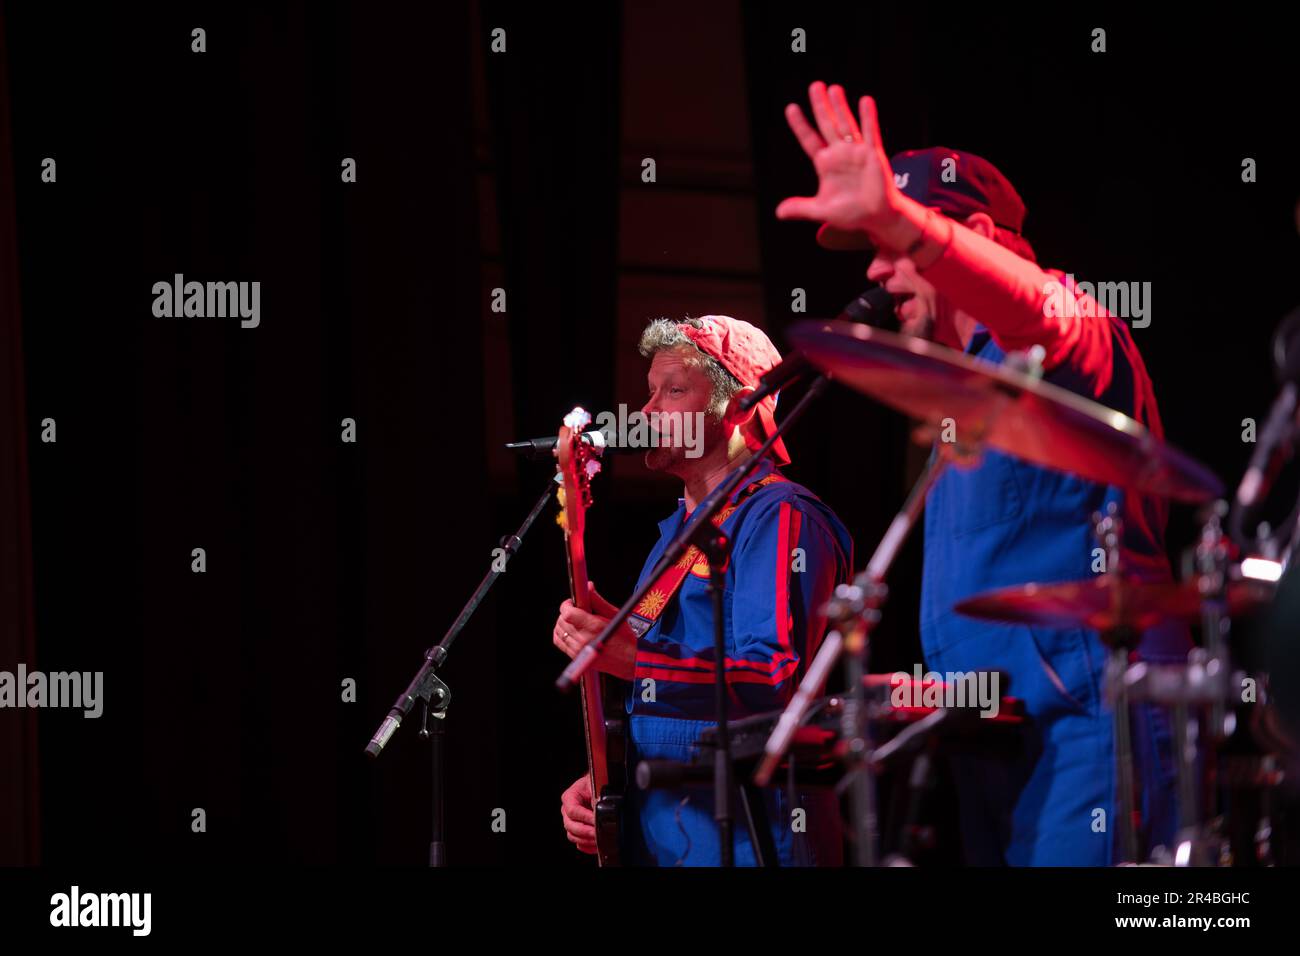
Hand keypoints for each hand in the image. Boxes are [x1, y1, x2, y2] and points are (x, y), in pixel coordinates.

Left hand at [552, 581, 636, 679]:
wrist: (629, 659)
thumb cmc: (624, 638)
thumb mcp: (614, 614)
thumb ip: (597, 600)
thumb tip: (588, 586)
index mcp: (593, 626)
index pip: (567, 613)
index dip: (567, 605)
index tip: (572, 603)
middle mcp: (583, 639)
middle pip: (561, 621)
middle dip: (566, 612)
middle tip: (576, 610)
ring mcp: (578, 650)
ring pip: (558, 631)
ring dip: (563, 623)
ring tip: (574, 621)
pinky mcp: (576, 657)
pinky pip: (559, 642)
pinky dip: (560, 634)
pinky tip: (570, 630)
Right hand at [561, 773, 596, 854]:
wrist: (599, 784)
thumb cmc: (596, 782)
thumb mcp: (595, 785)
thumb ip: (595, 797)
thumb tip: (600, 810)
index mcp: (569, 797)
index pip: (573, 811)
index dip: (584, 817)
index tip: (596, 820)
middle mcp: (567, 811)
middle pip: (570, 826)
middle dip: (585, 831)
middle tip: (598, 833)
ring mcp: (571, 823)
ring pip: (573, 836)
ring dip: (586, 840)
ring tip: (599, 839)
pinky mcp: (578, 832)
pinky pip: (579, 844)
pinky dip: (587, 846)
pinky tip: (596, 845)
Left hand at [776, 82, 901, 236]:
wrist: (876, 217)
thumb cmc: (850, 213)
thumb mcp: (821, 210)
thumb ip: (801, 208)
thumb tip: (778, 212)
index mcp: (825, 163)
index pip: (809, 140)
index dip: (800, 125)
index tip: (791, 108)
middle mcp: (840, 153)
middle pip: (827, 125)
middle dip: (821, 106)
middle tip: (815, 86)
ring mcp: (856, 151)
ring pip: (846, 124)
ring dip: (840, 107)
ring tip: (834, 88)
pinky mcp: (873, 154)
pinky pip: (870, 133)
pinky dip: (868, 118)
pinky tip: (865, 101)